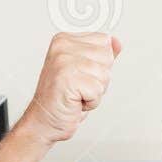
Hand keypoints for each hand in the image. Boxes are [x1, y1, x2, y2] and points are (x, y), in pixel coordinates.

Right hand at [19, 31, 121, 145]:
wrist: (44, 121)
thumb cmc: (62, 99)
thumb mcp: (85, 71)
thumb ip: (100, 55)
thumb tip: (117, 42)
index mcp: (65, 40)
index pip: (104, 42)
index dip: (99, 64)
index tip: (81, 75)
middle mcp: (62, 47)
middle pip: (107, 57)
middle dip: (99, 78)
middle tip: (78, 87)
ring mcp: (64, 62)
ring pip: (104, 74)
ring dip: (95, 92)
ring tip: (76, 94)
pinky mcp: (68, 79)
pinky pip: (97, 90)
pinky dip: (91, 102)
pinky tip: (75, 101)